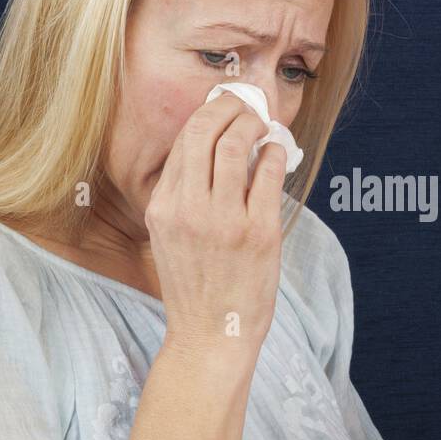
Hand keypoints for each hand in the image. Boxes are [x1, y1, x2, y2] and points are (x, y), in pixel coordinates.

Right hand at [144, 91, 287, 356]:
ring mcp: (225, 220)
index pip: (184, 142)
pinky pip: (268, 175)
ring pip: (237, 146)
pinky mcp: (259, 232)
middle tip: (246, 104)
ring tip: (263, 124)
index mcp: (163, 208)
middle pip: (207, 133)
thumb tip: (213, 149)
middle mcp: (189, 209)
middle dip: (230, 108)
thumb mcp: (169, 237)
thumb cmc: (194, 287)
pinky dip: (275, 152)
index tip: (223, 105)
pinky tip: (277, 151)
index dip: (207, 114)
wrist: (210, 335)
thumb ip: (183, 197)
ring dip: (254, 125)